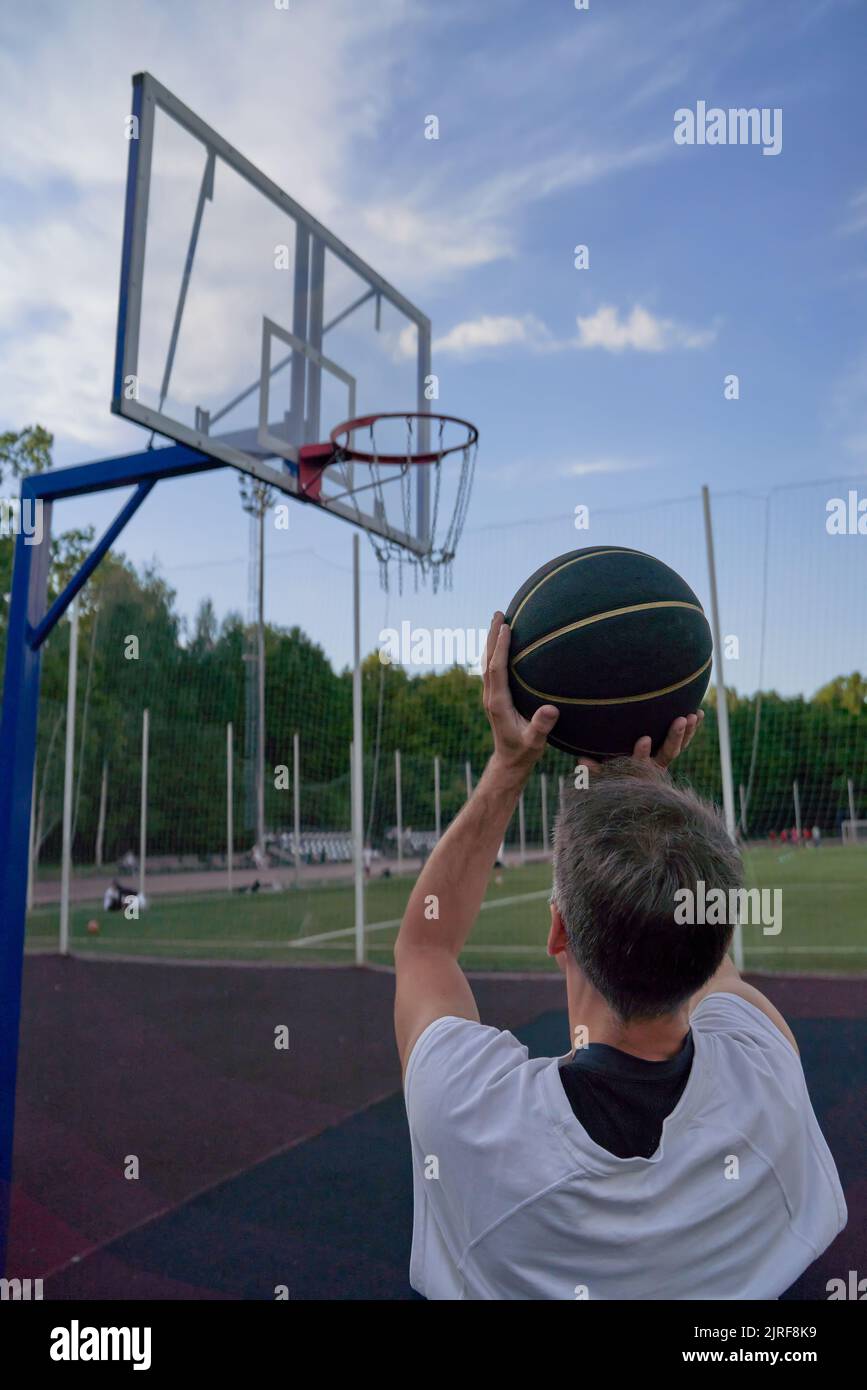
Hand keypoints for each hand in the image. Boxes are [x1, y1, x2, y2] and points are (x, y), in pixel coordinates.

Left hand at [482, 612, 558, 774]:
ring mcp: (490, 696)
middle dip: (492, 635)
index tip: (506, 627)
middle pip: (487, 660)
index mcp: (498, 703)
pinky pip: (493, 669)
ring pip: (487, 663)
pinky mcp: (494, 697)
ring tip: (499, 620)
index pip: (496, 669)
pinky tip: (502, 644)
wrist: (509, 762)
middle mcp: (490, 696)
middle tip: (498, 613)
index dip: (499, 647)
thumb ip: (541, 726)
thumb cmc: (524, 752)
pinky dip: (495, 652)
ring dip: (491, 641)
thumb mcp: (535, 742)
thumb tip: (550, 710)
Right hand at [578, 710, 704, 773]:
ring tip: (692, 715)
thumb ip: (591, 769)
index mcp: (636, 771)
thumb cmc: (605, 767)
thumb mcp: (598, 770)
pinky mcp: (671, 750)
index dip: (642, 754)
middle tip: (679, 720)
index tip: (644, 739)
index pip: (639, 764)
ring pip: (678, 747)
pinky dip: (692, 728)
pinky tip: (698, 713)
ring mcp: (664, 757)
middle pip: (666, 754)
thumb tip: (582, 762)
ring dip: (686, 731)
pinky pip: (684, 740)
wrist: (623, 776)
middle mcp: (653, 766)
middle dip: (674, 737)